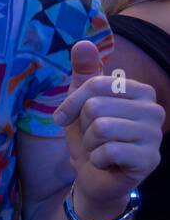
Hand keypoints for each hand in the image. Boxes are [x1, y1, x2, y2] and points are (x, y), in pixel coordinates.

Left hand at [53, 40, 163, 214]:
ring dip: (89, 143)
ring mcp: (155, 135)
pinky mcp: (150, 159)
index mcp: (140, 91)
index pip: (96, 84)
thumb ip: (84, 73)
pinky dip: (96, 159)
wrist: (94, 176)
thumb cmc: (89, 137)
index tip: (63, 117)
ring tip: (97, 149)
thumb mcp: (79, 102)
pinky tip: (105, 163)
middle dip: (82, 127)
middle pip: (96, 107)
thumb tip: (83, 43)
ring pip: (101, 128)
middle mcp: (154, 109)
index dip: (71, 103)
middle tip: (89, 138)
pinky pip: (108, 151)